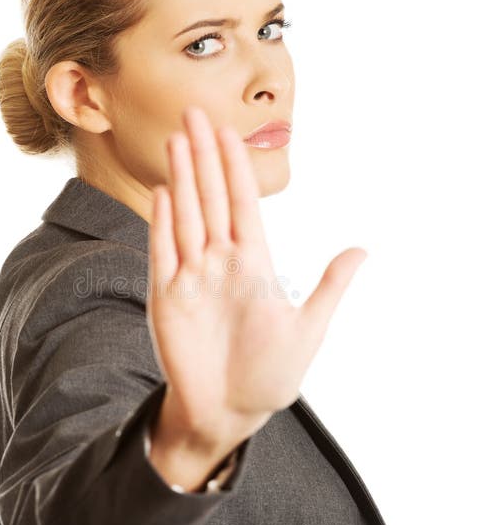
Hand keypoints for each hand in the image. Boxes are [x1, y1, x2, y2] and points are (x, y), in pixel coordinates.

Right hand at [146, 105, 366, 455]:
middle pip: (210, 198)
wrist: (227, 412)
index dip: (235, 165)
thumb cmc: (270, 375)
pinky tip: (163, 192)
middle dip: (203, 156)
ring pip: (185, 217)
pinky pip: (162, 253)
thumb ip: (329, 287)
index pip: (243, 203)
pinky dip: (162, 223)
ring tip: (176, 140)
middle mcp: (220, 263)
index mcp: (254, 264)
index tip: (228, 130)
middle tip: (192, 113)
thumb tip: (361, 250)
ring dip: (181, 178)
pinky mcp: (166, 298)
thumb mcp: (309, 329)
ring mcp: (191, 277)